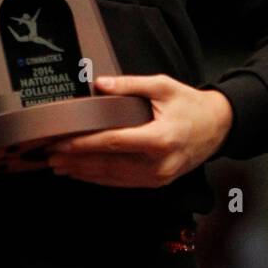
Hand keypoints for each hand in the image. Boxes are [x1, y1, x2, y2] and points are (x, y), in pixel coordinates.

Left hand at [46, 74, 233, 187]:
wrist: (218, 127)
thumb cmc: (190, 104)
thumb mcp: (162, 86)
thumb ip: (129, 85)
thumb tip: (99, 84)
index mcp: (159, 139)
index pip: (112, 143)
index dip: (83, 144)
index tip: (60, 142)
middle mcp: (158, 164)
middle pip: (108, 164)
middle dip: (76, 161)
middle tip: (49, 156)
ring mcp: (158, 177)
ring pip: (113, 178)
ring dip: (84, 173)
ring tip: (58, 166)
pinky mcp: (157, 182)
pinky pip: (123, 182)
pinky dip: (100, 179)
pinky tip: (83, 173)